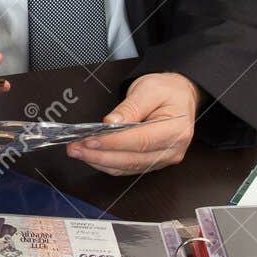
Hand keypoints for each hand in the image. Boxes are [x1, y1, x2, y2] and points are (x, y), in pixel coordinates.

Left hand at [68, 72, 199, 174]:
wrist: (179, 96)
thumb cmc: (167, 91)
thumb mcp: (148, 89)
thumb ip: (130, 107)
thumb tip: (110, 123)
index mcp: (176, 130)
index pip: (140, 141)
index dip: (113, 143)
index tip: (91, 140)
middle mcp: (172, 150)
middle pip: (131, 159)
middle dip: (100, 155)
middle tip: (76, 148)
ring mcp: (162, 159)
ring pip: (127, 167)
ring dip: (99, 161)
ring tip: (78, 151)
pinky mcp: (151, 162)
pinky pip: (127, 168)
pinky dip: (107, 163)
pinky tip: (91, 155)